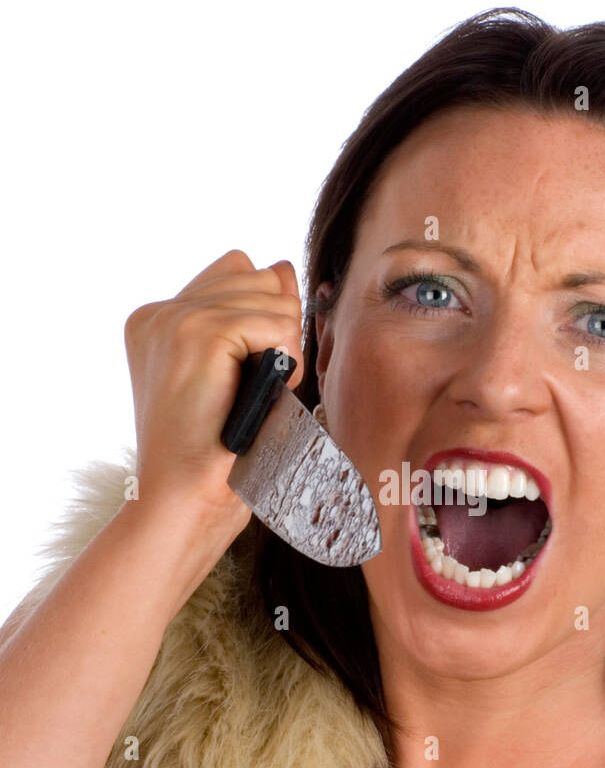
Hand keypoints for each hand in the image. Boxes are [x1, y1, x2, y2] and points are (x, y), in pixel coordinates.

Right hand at [123, 248, 303, 540]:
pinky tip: (261, 395)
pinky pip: (275, 325)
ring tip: (255, 396)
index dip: (265, 311)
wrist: (185, 502)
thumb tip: (281, 266)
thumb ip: (254, 316)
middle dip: (277, 330)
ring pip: (272, 300)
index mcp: (157, 320)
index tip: (258, 364)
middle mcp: (158, 313)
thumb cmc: (217, 454)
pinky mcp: (199, 334)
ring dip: (284, 350)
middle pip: (257, 277)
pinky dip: (285, 362)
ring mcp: (175, 320)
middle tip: (255, 389)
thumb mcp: (238, 373)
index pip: (235, 269)